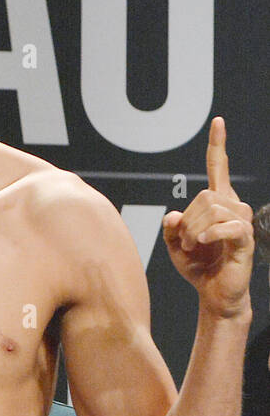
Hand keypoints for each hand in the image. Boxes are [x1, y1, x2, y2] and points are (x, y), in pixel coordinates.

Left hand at [162, 117, 252, 319]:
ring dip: (194, 230)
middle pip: (204, 196)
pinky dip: (208, 235)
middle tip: (183, 242)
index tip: (218, 122)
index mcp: (218, 203)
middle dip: (187, 219)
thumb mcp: (175, 246)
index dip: (217, 145)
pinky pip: (226, 226)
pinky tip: (201, 244)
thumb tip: (172, 215)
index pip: (219, 168)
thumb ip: (170, 228)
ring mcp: (242, 221)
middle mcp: (234, 206)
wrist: (214, 293)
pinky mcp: (245, 238)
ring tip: (191, 247)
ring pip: (213, 209)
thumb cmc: (198, 267)